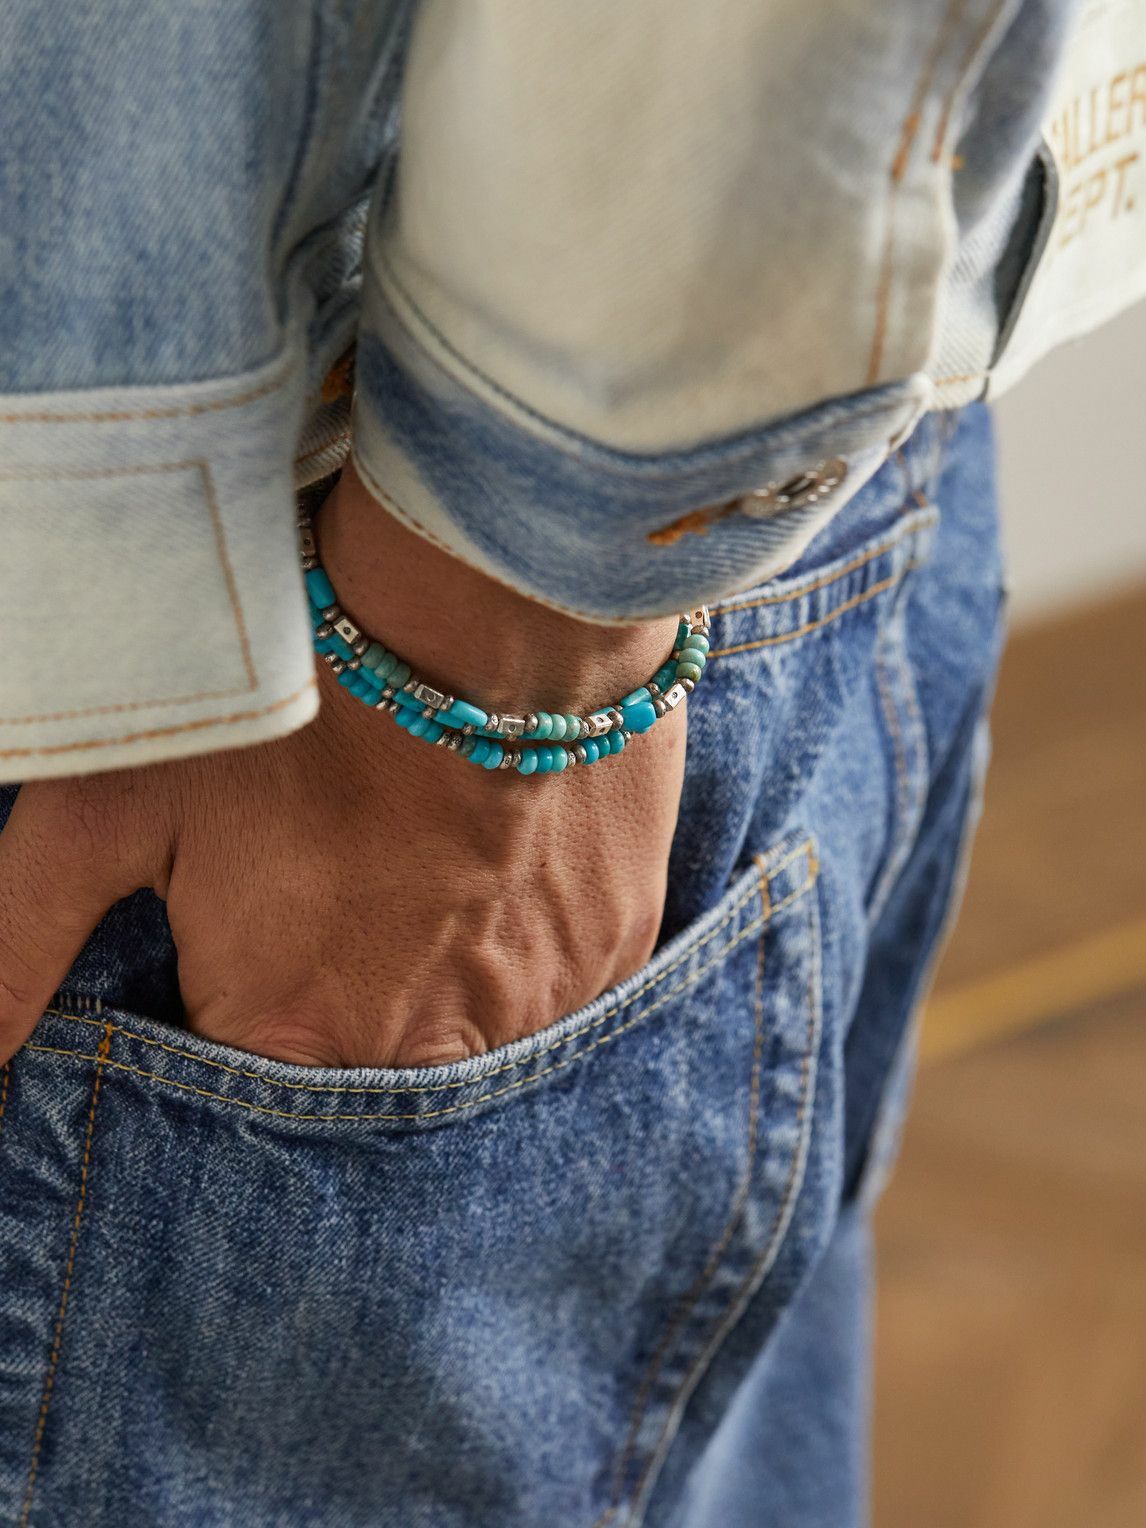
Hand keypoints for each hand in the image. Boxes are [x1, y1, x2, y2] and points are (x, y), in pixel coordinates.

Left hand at [0, 467, 686, 1067]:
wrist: (486, 604)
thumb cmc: (293, 697)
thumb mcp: (109, 807)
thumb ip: (12, 949)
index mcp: (295, 1036)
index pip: (251, 1102)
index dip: (239, 1011)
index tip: (251, 935)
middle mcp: (428, 1052)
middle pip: (368, 1074)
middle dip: (341, 1005)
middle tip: (340, 893)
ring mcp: (539, 1007)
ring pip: (473, 1038)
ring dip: (438, 981)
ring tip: (417, 880)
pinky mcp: (611, 948)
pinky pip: (560, 989)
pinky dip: (521, 947)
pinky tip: (497, 871)